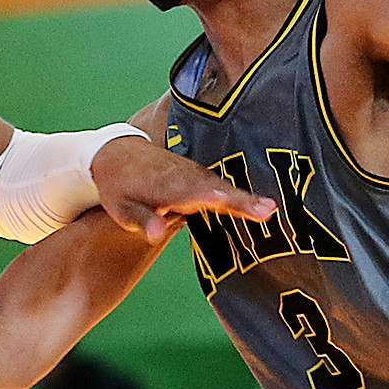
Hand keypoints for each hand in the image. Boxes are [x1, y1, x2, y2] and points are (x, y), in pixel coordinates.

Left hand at [88, 135, 271, 248]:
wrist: (118, 154)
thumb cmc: (119, 188)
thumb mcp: (122, 209)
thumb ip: (142, 220)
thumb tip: (157, 234)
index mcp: (165, 186)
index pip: (191, 193)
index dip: (210, 197)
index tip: (227, 200)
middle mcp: (184, 177)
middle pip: (216, 189)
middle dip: (240, 200)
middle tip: (268, 211)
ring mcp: (193, 173)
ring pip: (222, 185)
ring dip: (246, 197)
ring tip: (270, 209)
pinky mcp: (198, 174)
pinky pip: (221, 184)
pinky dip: (239, 194)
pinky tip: (260, 205)